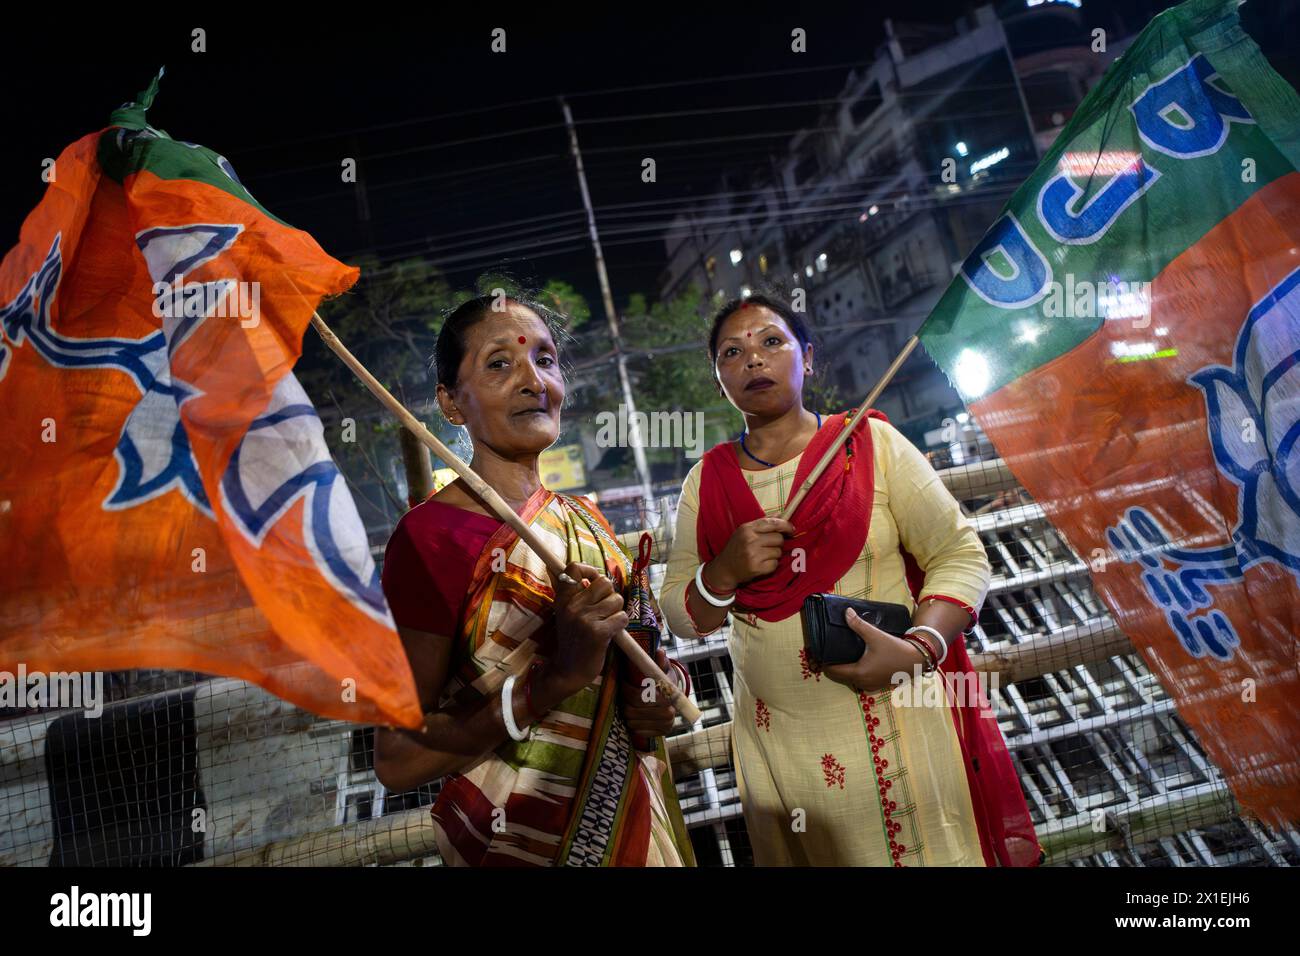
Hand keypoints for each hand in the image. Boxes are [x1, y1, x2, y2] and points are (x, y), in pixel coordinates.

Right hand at [549, 561, 626, 697]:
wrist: (568, 671)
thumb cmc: (573, 639)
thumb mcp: (566, 613)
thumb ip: (575, 593)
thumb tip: (589, 571)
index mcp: (562, 599)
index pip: (574, 567)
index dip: (590, 570)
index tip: (593, 582)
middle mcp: (572, 606)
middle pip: (604, 582)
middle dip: (610, 594)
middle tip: (604, 610)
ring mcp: (584, 619)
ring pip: (616, 599)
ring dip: (616, 611)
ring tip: (605, 623)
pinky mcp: (598, 633)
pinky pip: (622, 617)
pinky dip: (621, 624)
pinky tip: (611, 633)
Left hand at [621, 647, 677, 736]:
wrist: (672, 698)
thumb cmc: (663, 681)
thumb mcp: (661, 669)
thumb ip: (660, 661)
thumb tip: (660, 651)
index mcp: (668, 696)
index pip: (638, 697)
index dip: (626, 691)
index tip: (624, 683)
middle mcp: (669, 713)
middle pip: (632, 711)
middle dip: (624, 703)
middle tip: (623, 696)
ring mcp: (666, 725)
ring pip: (632, 721)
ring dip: (626, 713)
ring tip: (627, 705)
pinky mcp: (661, 734)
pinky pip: (637, 731)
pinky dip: (632, 724)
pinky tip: (634, 715)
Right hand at [707, 516, 795, 589]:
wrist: (725, 569)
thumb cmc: (737, 548)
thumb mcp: (745, 531)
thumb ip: (764, 523)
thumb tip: (782, 514)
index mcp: (747, 528)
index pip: (773, 523)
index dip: (786, 526)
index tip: (791, 529)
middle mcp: (750, 540)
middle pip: (778, 538)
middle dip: (778, 543)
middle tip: (769, 546)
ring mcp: (753, 555)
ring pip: (778, 552)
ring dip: (774, 555)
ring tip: (763, 556)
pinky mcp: (757, 568)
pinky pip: (775, 564)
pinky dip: (771, 565)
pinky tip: (762, 564)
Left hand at [820, 608, 926, 692]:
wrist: (916, 660)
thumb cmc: (895, 648)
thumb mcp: (875, 635)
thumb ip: (858, 625)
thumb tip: (846, 612)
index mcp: (859, 672)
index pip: (834, 672)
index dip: (825, 663)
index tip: (820, 654)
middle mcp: (863, 682)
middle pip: (840, 677)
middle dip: (833, 667)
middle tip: (828, 653)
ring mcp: (870, 686)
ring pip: (850, 680)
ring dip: (844, 671)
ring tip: (840, 657)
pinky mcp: (877, 685)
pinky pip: (860, 681)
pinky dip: (855, 674)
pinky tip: (855, 663)